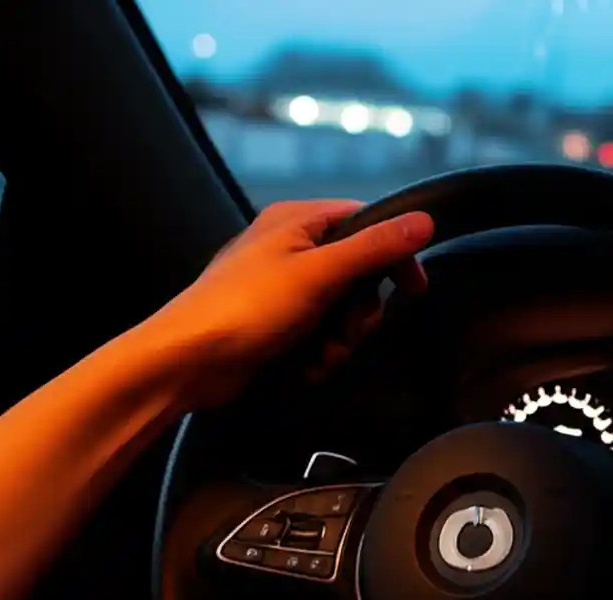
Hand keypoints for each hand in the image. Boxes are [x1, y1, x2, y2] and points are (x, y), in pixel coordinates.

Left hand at [146, 200, 433, 404]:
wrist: (186, 363)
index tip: (413, 289)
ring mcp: (283, 289)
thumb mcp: (319, 273)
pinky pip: (319, 334)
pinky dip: (319, 353)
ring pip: (342, 310)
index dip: (395, 255)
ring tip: (320, 353)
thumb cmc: (248, 307)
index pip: (368, 222)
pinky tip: (305, 366)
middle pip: (359, 273)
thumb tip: (426, 220)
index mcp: (298, 221)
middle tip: (348, 329)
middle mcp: (291, 248)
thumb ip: (374, 248)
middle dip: (360, 310)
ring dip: (340, 339)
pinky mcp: (277, 325)